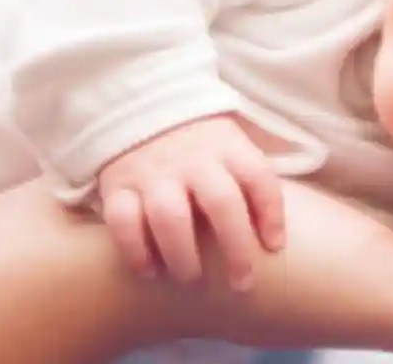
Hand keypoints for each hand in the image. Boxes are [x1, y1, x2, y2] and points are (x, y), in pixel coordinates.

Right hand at [97, 115, 283, 288]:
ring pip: (170, 217)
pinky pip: (122, 222)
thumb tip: (275, 236)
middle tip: (242, 283)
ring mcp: (153, 171)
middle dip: (235, 249)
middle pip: (221, 203)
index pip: (259, 178)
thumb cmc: (198, 142)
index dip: (273, 216)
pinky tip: (150, 272)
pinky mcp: (117, 184)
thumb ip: (250, 179)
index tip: (274, 248)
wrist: (138, 108)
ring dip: (183, 256)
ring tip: (191, 279)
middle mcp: (191, 158)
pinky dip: (136, 251)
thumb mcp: (230, 144)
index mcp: (227, 145)